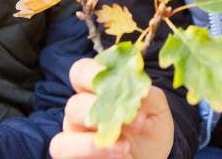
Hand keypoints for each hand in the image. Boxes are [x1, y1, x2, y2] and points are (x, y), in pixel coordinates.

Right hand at [49, 58, 173, 158]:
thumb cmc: (150, 130)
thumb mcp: (157, 110)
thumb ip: (147, 95)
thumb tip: (137, 92)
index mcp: (98, 90)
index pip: (81, 71)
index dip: (93, 71)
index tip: (118, 80)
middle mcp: (81, 109)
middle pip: (75, 100)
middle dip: (102, 108)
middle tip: (130, 119)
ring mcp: (74, 132)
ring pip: (69, 122)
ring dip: (98, 130)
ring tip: (125, 143)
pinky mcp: (72, 153)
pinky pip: (64, 148)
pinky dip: (90, 149)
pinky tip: (118, 152)